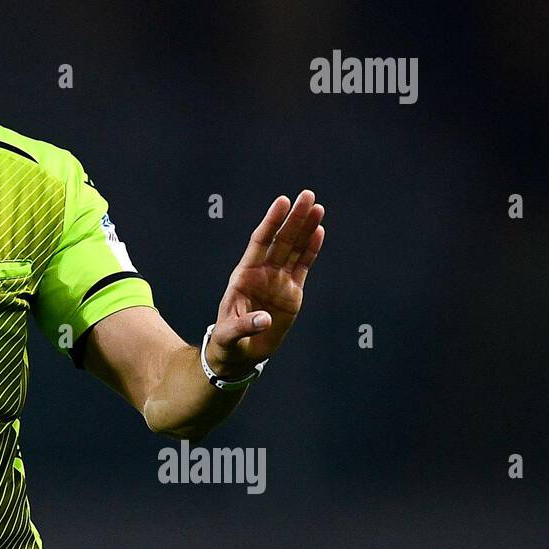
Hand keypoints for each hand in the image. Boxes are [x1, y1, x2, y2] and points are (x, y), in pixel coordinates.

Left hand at [206, 190, 325, 377]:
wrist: (240, 352)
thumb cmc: (229, 341)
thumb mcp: (230, 335)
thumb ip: (244, 326)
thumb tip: (264, 320)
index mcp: (244, 275)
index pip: (260, 241)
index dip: (271, 222)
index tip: (282, 202)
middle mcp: (262, 272)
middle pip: (281, 240)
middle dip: (294, 218)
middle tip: (308, 195)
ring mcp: (278, 280)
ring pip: (294, 249)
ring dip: (306, 228)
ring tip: (318, 207)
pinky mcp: (292, 292)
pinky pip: (303, 266)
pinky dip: (311, 249)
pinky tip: (319, 231)